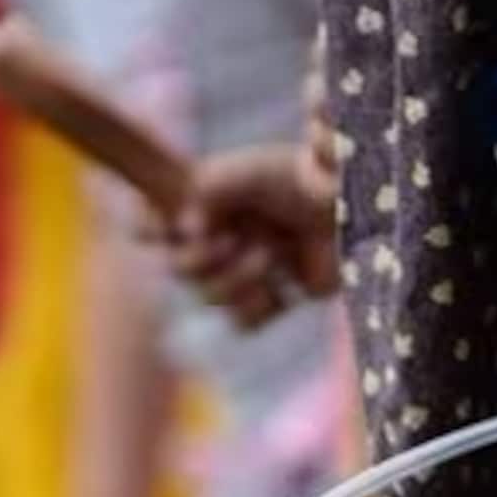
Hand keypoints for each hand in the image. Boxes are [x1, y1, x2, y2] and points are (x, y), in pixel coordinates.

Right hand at [152, 142, 338, 330]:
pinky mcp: (270, 299)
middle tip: (237, 239)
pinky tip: (282, 289)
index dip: (148, 229)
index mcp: (200, 204)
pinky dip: (260, 309)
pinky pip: (243, 323)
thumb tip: (187, 226)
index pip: (147, 222)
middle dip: (204, 259)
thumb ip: (211, 188)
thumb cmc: (301, 182)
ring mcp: (239, 271)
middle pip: (176, 269)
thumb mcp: (252, 173)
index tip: (173, 227)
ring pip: (209, 298)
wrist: (349, 212)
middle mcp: (214, 238)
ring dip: (239, 280)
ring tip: (272, 256)